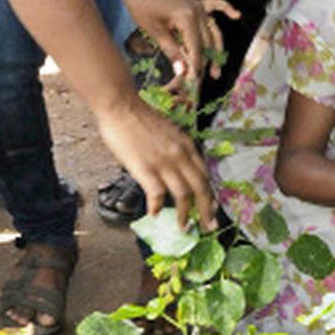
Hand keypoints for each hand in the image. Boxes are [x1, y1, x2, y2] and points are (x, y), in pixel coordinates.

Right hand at [96, 97, 214, 229]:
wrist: (122, 107)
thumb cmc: (140, 117)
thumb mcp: (168, 132)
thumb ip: (175, 150)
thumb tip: (175, 170)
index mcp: (187, 145)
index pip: (204, 174)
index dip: (209, 193)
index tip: (212, 207)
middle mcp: (180, 155)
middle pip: (201, 188)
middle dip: (207, 210)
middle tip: (209, 226)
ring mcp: (164, 163)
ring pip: (184, 195)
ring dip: (185, 215)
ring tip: (184, 227)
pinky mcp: (146, 169)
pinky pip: (158, 195)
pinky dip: (157, 208)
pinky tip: (155, 214)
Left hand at [124, 0, 239, 81]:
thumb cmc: (142, 8)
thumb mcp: (155, 32)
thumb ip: (172, 51)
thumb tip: (183, 72)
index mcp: (188, 18)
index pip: (196, 48)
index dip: (195, 67)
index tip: (193, 83)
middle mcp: (198, 11)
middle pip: (206, 43)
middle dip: (203, 64)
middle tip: (199, 83)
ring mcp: (198, 6)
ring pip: (212, 33)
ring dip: (215, 51)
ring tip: (216, 71)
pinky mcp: (195, 4)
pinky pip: (215, 5)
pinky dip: (226, 9)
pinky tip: (236, 15)